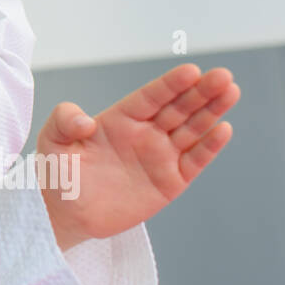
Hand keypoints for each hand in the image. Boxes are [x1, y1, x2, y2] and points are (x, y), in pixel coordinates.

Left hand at [37, 63, 237, 250]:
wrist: (66, 213)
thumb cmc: (59, 172)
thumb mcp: (52, 140)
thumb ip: (64, 120)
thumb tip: (86, 121)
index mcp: (121, 118)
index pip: (151, 96)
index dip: (171, 84)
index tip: (191, 70)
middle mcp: (145, 133)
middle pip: (178, 108)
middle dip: (201, 92)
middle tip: (223, 75)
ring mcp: (160, 156)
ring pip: (192, 129)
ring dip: (212, 112)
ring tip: (231, 92)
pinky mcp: (171, 182)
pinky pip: (194, 161)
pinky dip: (209, 147)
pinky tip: (223, 129)